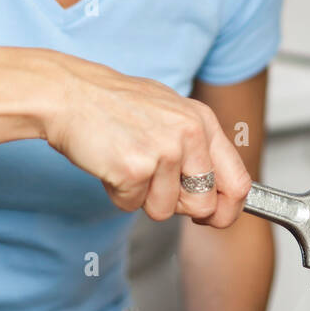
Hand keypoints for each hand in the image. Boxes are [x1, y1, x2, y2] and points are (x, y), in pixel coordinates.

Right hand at [43, 53, 249, 227]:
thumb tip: (219, 193)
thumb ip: (197, 149)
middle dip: (177, 206)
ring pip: (165, 211)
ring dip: (143, 197)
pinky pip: (132, 206)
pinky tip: (110, 164)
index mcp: (202, 121)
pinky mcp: (135, 168)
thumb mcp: (170, 113)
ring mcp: (164, 151)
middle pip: (203, 205)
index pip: (238, 182)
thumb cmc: (115, 105)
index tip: (213, 216)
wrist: (70, 94)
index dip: (227, 210)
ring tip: (127, 162)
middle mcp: (189, 134)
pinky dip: (118, 194)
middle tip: (153, 183)